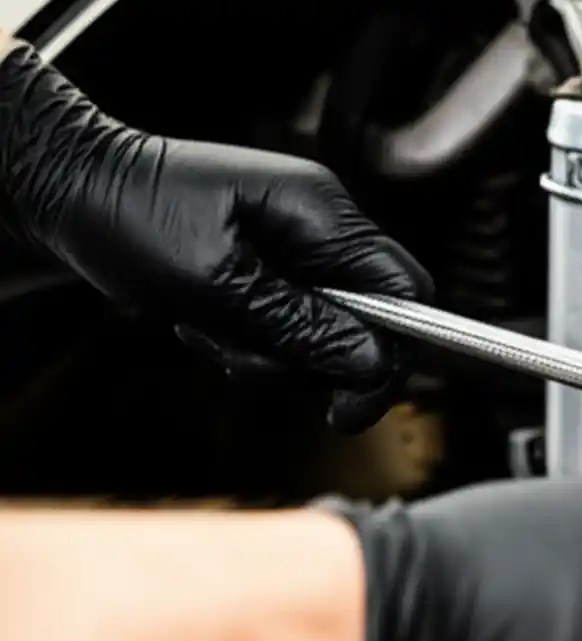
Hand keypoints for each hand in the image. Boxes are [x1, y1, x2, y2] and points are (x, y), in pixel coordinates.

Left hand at [0, 41, 432, 432]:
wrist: (71, 188)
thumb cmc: (131, 216)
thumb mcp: (216, 284)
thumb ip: (302, 326)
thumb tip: (374, 362)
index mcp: (323, 213)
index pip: (405, 291)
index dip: (392, 354)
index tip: (352, 404)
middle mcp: (323, 225)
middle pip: (368, 320)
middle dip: (311, 360)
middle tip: (250, 365)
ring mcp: (300, 244)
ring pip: (324, 331)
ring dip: (270, 353)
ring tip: (208, 333)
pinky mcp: (275, 264)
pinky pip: (291, 322)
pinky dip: (252, 340)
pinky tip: (206, 324)